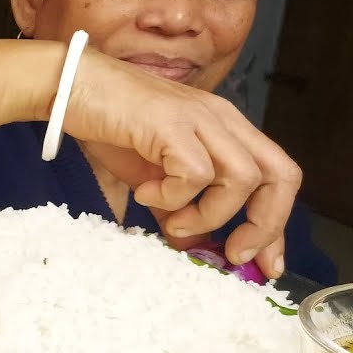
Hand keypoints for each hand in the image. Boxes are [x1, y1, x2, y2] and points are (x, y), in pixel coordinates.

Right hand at [62, 50, 300, 278]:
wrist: (71, 87)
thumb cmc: (109, 126)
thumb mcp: (151, 177)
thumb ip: (176, 208)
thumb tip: (191, 247)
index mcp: (226, 129)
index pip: (278, 177)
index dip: (276, 225)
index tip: (263, 264)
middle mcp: (222, 120)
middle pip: (280, 176)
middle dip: (265, 226)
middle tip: (233, 253)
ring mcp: (199, 118)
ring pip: (242, 178)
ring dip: (210, 215)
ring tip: (173, 221)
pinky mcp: (171, 123)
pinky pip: (195, 173)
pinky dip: (173, 196)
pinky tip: (144, 194)